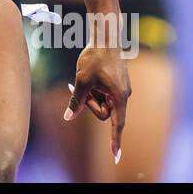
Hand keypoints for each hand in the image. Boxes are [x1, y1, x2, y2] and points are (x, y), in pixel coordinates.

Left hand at [66, 43, 131, 162]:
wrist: (105, 38)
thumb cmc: (94, 58)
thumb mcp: (82, 81)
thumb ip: (77, 101)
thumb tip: (69, 117)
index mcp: (119, 97)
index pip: (117, 124)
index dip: (115, 141)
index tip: (116, 156)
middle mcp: (123, 95)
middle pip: (104, 113)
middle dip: (89, 104)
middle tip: (76, 88)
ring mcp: (121, 89)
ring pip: (103, 103)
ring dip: (91, 95)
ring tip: (83, 79)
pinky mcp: (117, 84)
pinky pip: (104, 94)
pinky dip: (94, 90)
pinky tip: (88, 76)